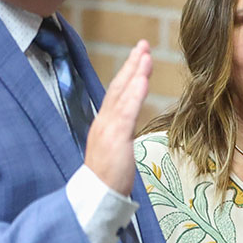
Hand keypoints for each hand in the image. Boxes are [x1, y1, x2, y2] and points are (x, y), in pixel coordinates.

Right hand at [84, 41, 151, 195]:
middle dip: (131, 64)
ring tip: (145, 54)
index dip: (128, 73)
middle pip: (117, 86)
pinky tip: (143, 78)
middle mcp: (103, 121)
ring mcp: (108, 128)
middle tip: (143, 45)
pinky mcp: (115, 137)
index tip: (139, 56)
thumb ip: (121, 133)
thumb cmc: (108, 177)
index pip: (116, 92)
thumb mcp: (115, 149)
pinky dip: (134, 92)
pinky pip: (127, 111)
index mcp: (104, 123)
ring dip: (135, 72)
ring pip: (122, 93)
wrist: (97, 197)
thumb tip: (129, 124)